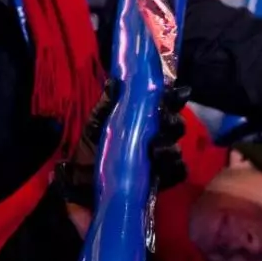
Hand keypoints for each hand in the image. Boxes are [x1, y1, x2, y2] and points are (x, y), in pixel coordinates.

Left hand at [75, 81, 191, 193]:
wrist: (82, 176)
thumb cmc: (92, 143)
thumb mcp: (96, 121)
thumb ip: (107, 103)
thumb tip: (114, 82)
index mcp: (145, 117)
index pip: (167, 103)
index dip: (174, 97)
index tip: (176, 95)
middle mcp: (158, 134)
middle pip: (177, 124)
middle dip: (173, 122)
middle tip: (163, 122)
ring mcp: (161, 157)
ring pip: (177, 148)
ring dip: (170, 148)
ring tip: (154, 150)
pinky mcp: (162, 178)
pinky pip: (179, 171)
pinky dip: (175, 168)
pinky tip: (161, 168)